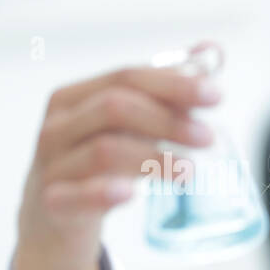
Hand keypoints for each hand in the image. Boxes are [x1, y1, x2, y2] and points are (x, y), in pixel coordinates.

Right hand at [13, 52, 219, 269]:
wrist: (54, 216)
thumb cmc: (96, 161)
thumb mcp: (129, 125)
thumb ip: (168, 91)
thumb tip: (212, 52)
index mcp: (75, 97)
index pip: (126, 78)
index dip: (173, 84)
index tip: (215, 96)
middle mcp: (59, 126)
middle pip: (115, 109)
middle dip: (168, 120)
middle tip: (208, 137)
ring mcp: (53, 164)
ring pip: (104, 151)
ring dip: (154, 158)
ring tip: (190, 171)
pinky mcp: (54, 203)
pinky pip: (76, 196)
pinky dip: (104, 193)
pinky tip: (131, 194)